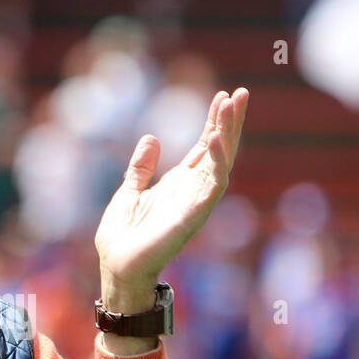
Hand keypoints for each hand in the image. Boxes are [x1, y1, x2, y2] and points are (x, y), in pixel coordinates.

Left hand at [95, 87, 248, 311]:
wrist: (116, 266)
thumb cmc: (122, 237)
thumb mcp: (129, 191)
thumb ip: (142, 167)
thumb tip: (152, 138)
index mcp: (179, 184)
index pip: (204, 147)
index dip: (214, 122)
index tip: (223, 95)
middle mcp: (193, 191)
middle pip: (220, 150)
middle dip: (231, 121)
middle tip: (242, 92)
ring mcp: (196, 202)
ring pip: (222, 162)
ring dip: (228, 133)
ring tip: (231, 105)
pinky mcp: (194, 215)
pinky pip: (213, 185)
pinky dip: (218, 161)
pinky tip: (216, 138)